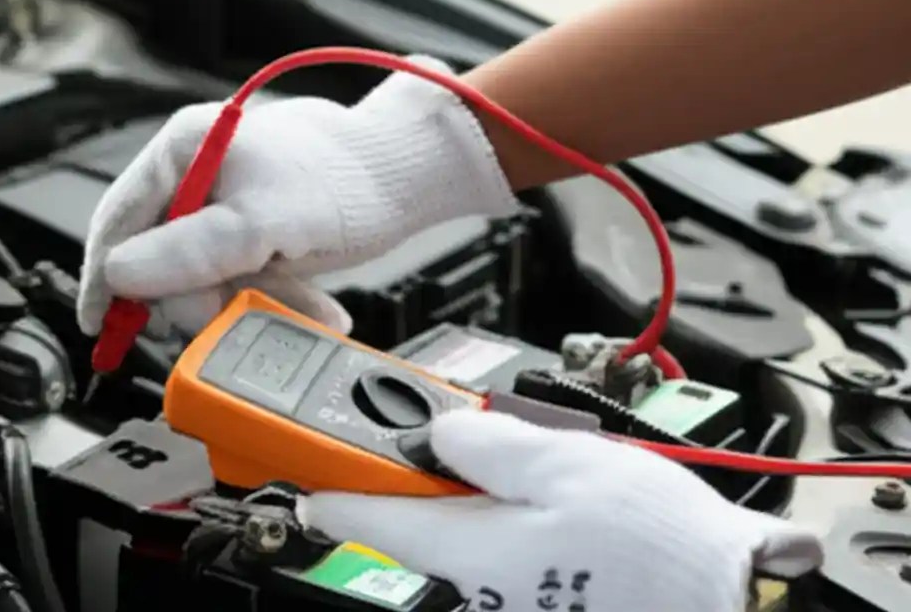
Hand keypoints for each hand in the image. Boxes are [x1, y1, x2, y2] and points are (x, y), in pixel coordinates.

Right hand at [77, 55, 518, 336]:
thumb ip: (192, 249)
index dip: (106, 278)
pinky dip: (268, 300)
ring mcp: (226, 202)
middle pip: (160, 258)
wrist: (409, 174)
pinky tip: (306, 305)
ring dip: (243, 305)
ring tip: (294, 308)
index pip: (119, 220)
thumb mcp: (263, 221)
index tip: (102, 325)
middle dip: (197, 300)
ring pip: (205, 277)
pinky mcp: (254, 230)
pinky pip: (241, 279)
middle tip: (227, 321)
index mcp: (185, 148)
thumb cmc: (347, 180)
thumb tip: (121, 275)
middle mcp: (198, 170)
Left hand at [297, 410, 822, 611]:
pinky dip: (496, 530)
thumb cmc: (656, 549)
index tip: (303, 469)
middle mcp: (469, 589)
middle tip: (428, 440)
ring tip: (506, 466)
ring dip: (460, 504)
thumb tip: (437, 434)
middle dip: (406, 482)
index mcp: (463, 549)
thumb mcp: (563, 463)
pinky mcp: (530, 605)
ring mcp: (501, 604)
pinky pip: (490, 565)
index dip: (330, 483)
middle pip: (406, 530)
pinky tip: (539, 508)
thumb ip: (486, 445)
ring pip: (450, 545)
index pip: (364, 516)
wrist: (726, 604)